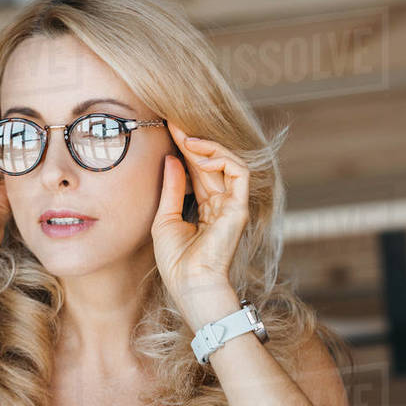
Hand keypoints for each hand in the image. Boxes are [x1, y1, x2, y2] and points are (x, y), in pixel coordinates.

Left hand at [151, 120, 249, 304]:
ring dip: (207, 145)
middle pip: (211, 163)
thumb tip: (171, 158)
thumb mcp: (165, 218)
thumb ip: (172, 188)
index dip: (186, 149)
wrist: (189, 283)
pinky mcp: (239, 207)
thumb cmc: (176, 261)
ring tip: (185, 136)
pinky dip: (221, 158)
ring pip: (227, 162)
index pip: (198, 170)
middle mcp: (222, 204)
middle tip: (173, 121)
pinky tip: (199, 156)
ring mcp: (233, 205)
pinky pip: (238, 172)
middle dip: (193, 140)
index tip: (168, 130)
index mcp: (206, 208)